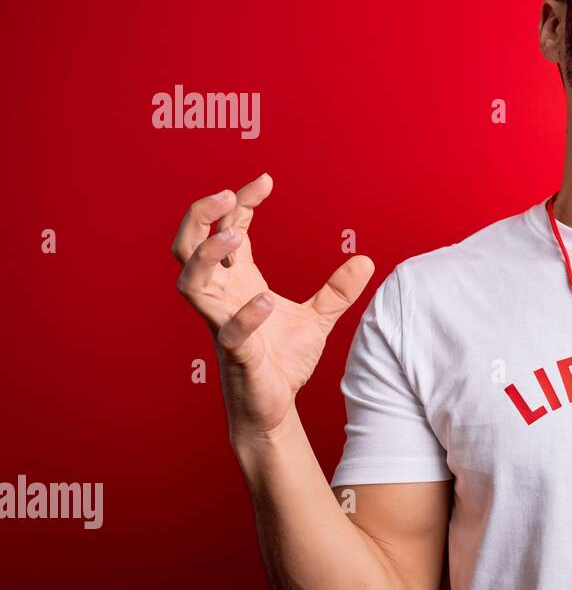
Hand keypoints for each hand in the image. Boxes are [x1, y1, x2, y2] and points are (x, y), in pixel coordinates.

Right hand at [172, 173, 375, 439]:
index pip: (227, 230)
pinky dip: (245, 315)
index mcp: (238, 281)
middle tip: (227, 194)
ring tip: (237, 236)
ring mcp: (222, 323)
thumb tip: (366, 260)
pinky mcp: (235, 354)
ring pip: (191, 282)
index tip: (265, 180)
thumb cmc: (283, 361)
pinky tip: (265, 301)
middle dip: (201, 216)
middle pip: (188, 246)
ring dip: (208, 255)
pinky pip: (228, 331)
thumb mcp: (317, 319)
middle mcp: (223, 297)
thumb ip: (337, 290)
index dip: (239, 202)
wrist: (276, 409)